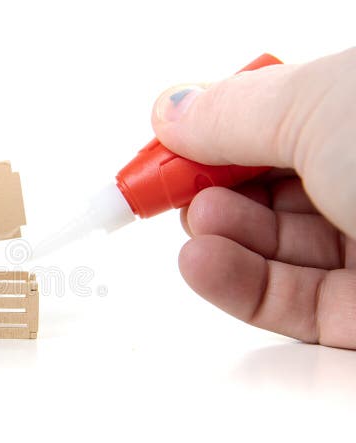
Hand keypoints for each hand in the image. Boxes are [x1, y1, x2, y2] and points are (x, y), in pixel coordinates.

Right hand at [152, 48, 355, 348]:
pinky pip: (290, 301)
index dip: (212, 135)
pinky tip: (201, 260)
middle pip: (269, 188)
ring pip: (274, 248)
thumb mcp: (319, 102)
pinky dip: (236, 283)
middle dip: (212, 187)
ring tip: (195, 224)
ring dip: (219, 236)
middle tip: (168, 189)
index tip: (161, 148)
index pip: (275, 124)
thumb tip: (173, 110)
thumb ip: (232, 111)